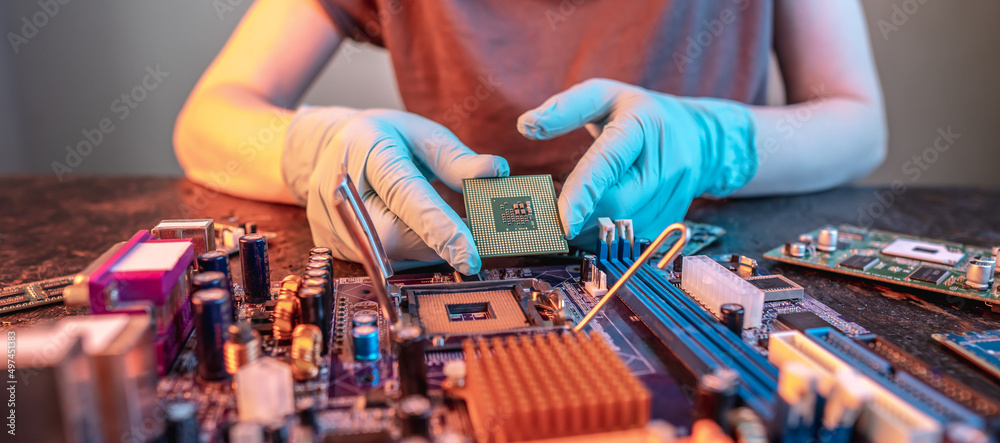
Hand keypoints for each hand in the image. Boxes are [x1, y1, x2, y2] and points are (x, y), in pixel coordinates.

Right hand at [284, 108, 508, 273]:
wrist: (327, 148)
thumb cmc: (381, 138)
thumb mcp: (421, 134)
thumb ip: (456, 158)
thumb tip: (496, 172)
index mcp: (368, 152)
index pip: (408, 197)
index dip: (441, 228)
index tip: (470, 255)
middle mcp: (344, 190)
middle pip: (397, 235)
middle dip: (440, 242)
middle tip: (471, 238)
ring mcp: (335, 221)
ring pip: (391, 255)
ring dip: (427, 248)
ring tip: (443, 230)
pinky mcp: (337, 244)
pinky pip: (382, 260)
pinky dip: (408, 252)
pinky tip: (417, 235)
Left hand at [517, 79, 756, 245]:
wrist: (699, 135)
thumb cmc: (641, 112)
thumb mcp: (605, 95)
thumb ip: (565, 108)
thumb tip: (525, 125)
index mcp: (641, 126)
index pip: (608, 164)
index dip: (583, 194)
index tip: (561, 221)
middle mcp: (664, 162)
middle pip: (617, 203)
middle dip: (581, 215)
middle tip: (552, 217)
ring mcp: (675, 192)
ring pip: (627, 226)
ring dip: (594, 230)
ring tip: (575, 218)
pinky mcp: (676, 214)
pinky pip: (638, 235)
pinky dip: (612, 235)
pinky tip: (599, 223)